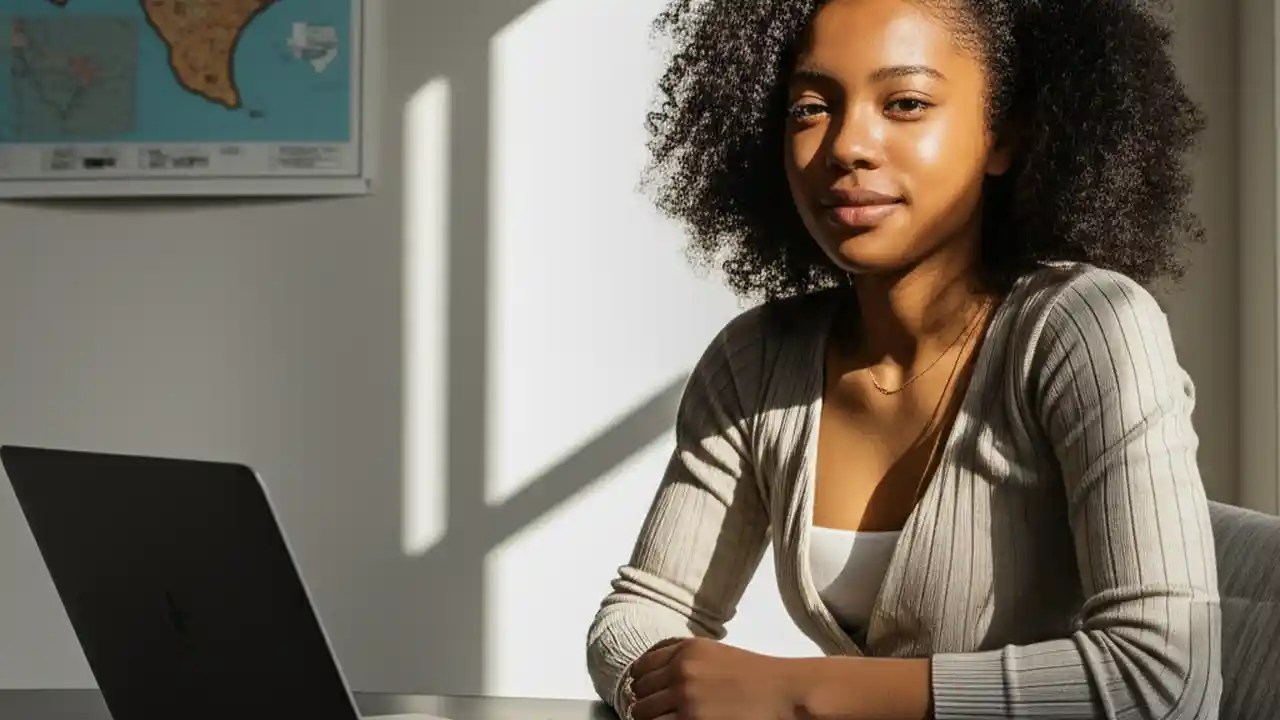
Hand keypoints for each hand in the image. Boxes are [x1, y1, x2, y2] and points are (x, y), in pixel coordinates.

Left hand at [626, 637, 805, 719]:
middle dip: (645, 703)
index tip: (645, 692)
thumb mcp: (716, 655)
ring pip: (642, 714)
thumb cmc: (759, 678)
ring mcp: (684, 698)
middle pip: (639, 692)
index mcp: (686, 650)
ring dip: (650, 719)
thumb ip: (686, 660)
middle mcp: (681, 671)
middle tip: (655, 713)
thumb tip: (659, 679)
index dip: (641, 683)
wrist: (785, 694)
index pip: (641, 667)